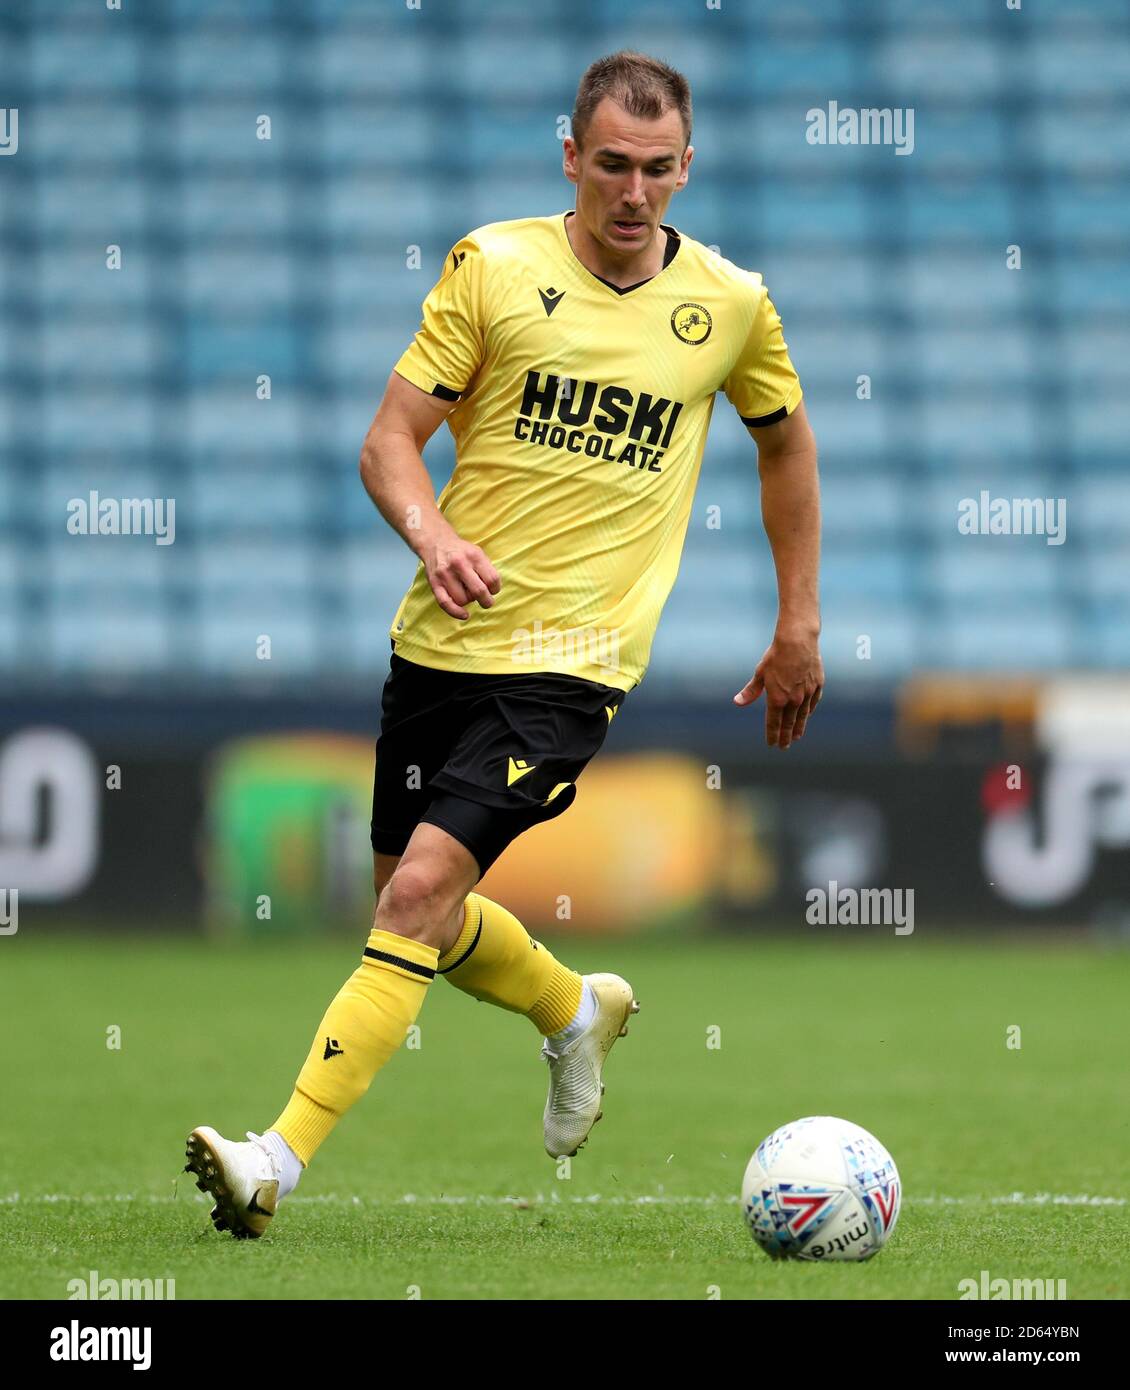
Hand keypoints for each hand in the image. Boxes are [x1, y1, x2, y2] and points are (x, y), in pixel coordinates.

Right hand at [421, 527, 500, 619]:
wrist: (436, 543)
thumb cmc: (461, 552)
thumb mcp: (478, 553)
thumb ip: (487, 569)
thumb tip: (492, 591)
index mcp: (474, 555)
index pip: (492, 579)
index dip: (495, 589)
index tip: (492, 590)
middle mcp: (459, 564)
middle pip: (479, 591)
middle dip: (486, 601)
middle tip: (486, 601)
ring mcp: (445, 574)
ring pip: (463, 600)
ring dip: (469, 601)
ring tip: (467, 592)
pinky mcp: (435, 583)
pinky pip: (445, 603)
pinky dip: (456, 612)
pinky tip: (464, 615)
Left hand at [733, 627, 823, 748]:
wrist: (798, 641)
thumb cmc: (775, 656)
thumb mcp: (760, 673)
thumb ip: (751, 691)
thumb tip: (737, 702)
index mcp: (777, 699)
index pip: (773, 723)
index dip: (772, 735)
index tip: (771, 744)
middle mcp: (793, 700)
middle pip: (789, 723)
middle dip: (785, 736)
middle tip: (784, 746)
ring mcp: (807, 694)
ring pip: (802, 716)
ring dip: (798, 728)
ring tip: (796, 736)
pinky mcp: (817, 686)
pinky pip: (813, 703)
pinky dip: (809, 711)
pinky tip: (807, 716)